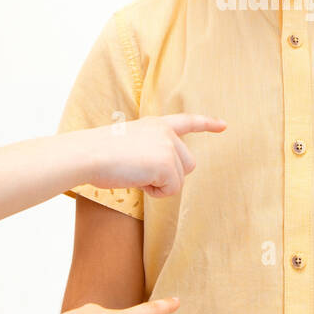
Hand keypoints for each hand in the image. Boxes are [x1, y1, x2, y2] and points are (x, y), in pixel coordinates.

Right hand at [74, 113, 226, 198]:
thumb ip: (152, 150)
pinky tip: (138, 180)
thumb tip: (164, 172)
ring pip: (180, 179)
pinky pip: (172, 190)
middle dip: (171, 175)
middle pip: (188, 164)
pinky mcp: (167, 164)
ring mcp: (169, 147)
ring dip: (160, 184)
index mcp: (157, 124)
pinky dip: (156, 192)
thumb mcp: (130, 144)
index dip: (206, 124)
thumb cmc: (100, 154)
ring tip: (136, 174)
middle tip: (142, 173)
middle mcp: (167, 133)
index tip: (224, 125)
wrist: (89, 154)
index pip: (187, 121)